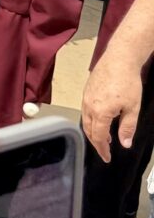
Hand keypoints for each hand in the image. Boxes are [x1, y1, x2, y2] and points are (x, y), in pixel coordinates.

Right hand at [81, 44, 148, 161]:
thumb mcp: (133, 108)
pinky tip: (100, 121)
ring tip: (104, 139)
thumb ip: (127, 128)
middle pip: (89, 131)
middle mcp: (89, 107)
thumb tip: (124, 145)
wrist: (119, 59)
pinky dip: (91, 122)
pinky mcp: (86, 91)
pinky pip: (85, 112)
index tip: (107, 159)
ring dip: (93, 133)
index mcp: (100, 113)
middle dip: (96, 143)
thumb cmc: (128, 83)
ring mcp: (85, 98)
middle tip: (105, 152)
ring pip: (85, 121)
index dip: (103, 150)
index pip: (99, 137)